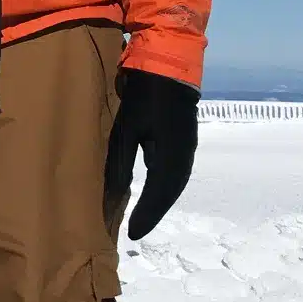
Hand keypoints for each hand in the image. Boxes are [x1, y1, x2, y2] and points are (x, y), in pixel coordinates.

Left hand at [105, 69, 198, 239]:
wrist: (168, 67)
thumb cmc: (143, 96)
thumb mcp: (127, 129)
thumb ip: (122, 161)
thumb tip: (116, 193)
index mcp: (171, 154)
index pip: (159, 193)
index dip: (146, 215)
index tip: (133, 234)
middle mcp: (183, 155)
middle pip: (169, 192)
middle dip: (153, 212)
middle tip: (136, 230)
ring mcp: (186, 147)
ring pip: (173, 183)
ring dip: (159, 201)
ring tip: (143, 216)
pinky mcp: (182, 140)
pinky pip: (173, 171)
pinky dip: (163, 186)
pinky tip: (152, 191)